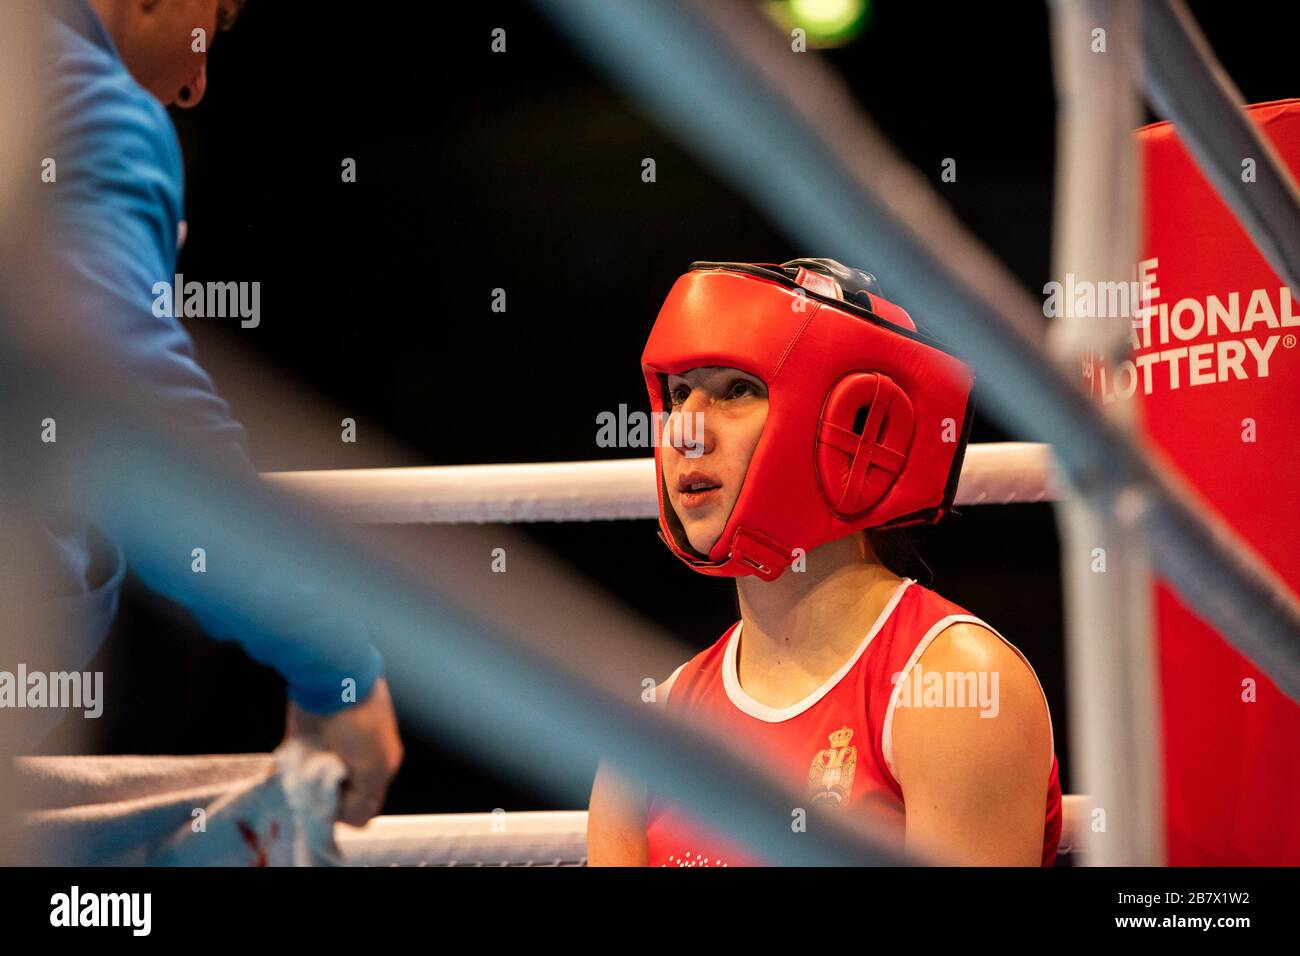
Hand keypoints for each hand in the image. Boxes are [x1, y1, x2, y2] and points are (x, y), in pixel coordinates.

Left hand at [284, 677, 403, 826]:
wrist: (332, 680)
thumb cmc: (360, 722)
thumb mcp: (376, 767)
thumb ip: (365, 802)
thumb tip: (344, 819)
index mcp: (379, 764)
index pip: (362, 805)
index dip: (346, 809)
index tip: (332, 802)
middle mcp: (354, 759)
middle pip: (335, 794)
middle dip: (324, 797)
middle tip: (314, 789)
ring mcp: (327, 749)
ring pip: (313, 783)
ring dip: (304, 786)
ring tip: (301, 777)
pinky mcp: (302, 739)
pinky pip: (292, 766)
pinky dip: (288, 771)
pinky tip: (287, 768)